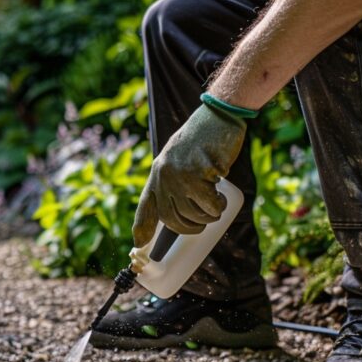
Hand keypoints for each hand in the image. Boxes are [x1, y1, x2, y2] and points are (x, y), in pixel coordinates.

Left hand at [133, 104, 245, 247]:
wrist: (218, 116)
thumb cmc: (203, 140)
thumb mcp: (180, 159)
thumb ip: (173, 180)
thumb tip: (181, 214)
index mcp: (157, 173)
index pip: (146, 205)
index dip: (142, 226)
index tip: (139, 244)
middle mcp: (163, 175)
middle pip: (172, 219)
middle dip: (190, 227)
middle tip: (204, 223)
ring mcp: (179, 174)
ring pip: (191, 214)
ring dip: (207, 217)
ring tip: (216, 206)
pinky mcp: (198, 173)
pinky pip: (208, 204)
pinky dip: (217, 207)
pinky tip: (221, 198)